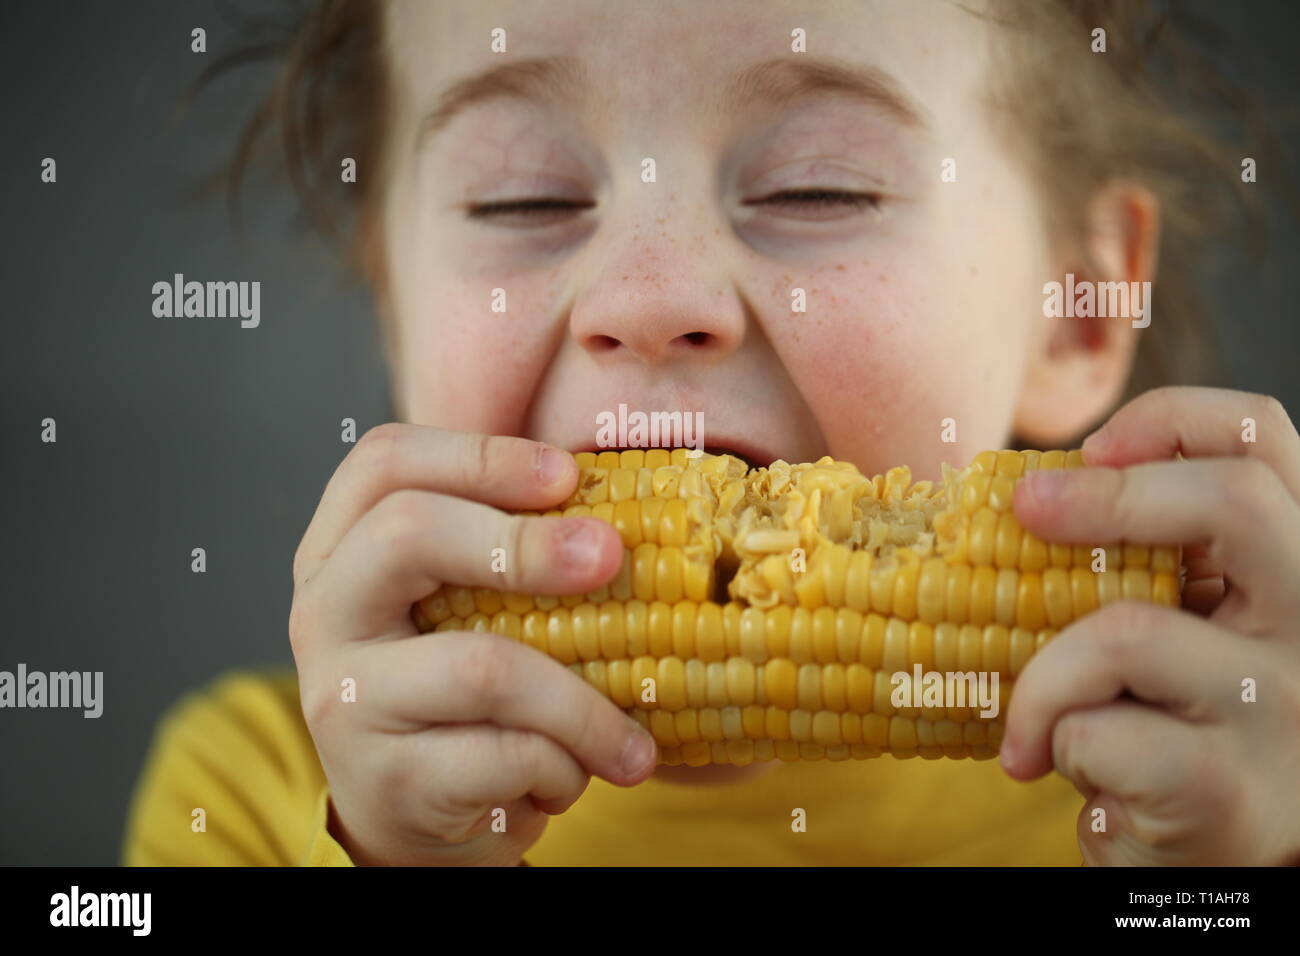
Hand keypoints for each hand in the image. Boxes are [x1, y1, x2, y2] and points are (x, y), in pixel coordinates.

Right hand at [288, 424, 656, 865]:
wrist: (410, 818)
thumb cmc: (457, 691)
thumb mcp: (467, 608)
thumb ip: (513, 553)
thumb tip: (627, 509)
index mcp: (340, 547)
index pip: (385, 463)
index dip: (480, 456)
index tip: (567, 475)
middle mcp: (324, 613)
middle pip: (408, 533)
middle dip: (525, 542)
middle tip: (610, 557)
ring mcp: (345, 699)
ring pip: (483, 667)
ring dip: (582, 704)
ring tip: (632, 741)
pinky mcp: (386, 780)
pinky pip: (507, 754)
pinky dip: (566, 767)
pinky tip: (575, 777)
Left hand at [1002, 386, 1299, 864]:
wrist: (1199, 859)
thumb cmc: (1166, 720)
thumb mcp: (1172, 621)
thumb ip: (1139, 557)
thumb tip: (1027, 487)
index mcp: (1294, 565)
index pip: (1267, 440)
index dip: (1171, 419)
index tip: (1090, 449)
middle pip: (1235, 501)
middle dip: (1107, 494)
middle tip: (1025, 508)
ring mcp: (1282, 705)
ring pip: (1127, 630)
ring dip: (1042, 670)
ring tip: (1026, 711)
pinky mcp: (1227, 784)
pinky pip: (1096, 726)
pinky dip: (1043, 734)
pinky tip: (1044, 762)